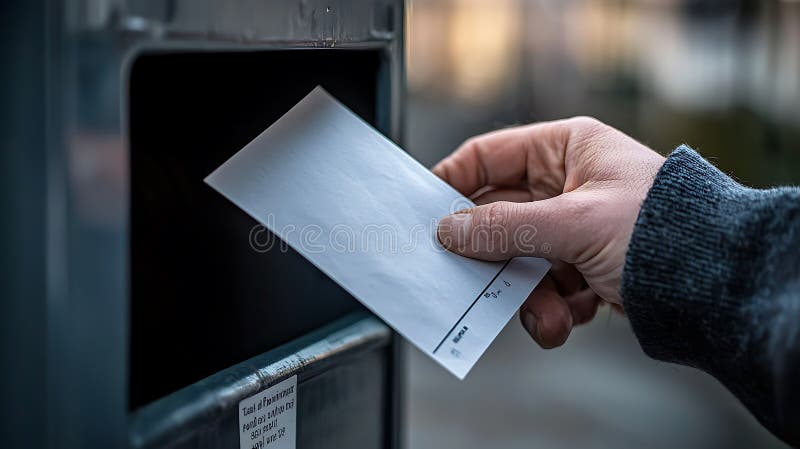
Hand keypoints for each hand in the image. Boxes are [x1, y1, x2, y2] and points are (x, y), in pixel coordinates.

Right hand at [433, 117, 664, 347]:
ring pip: (521, 260)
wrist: (719, 286)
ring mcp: (577, 228)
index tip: (424, 213)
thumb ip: (504, 228)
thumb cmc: (659, 230)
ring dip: (527, 294)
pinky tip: (571, 318)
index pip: (489, 157)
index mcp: (568, 150)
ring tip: (546, 317)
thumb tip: (448, 231)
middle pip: (500, 217)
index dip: (453, 183)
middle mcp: (569, 185)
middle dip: (492, 256)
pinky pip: (548, 287)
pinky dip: (554, 309)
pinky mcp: (588, 267)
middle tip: (465, 278)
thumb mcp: (572, 223)